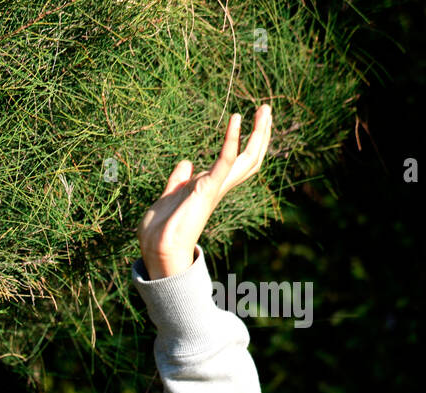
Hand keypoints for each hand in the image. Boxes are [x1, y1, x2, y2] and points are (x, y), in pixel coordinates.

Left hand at [137, 104, 272, 278]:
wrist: (158, 250)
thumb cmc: (161, 230)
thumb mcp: (169, 197)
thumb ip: (178, 180)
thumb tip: (186, 162)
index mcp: (209, 187)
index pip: (238, 162)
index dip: (247, 141)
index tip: (249, 117)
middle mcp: (218, 186)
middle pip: (251, 158)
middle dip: (261, 134)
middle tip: (267, 108)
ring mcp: (215, 187)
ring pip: (247, 157)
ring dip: (258, 133)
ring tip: (264, 110)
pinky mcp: (207, 188)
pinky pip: (225, 160)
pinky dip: (231, 140)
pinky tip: (236, 119)